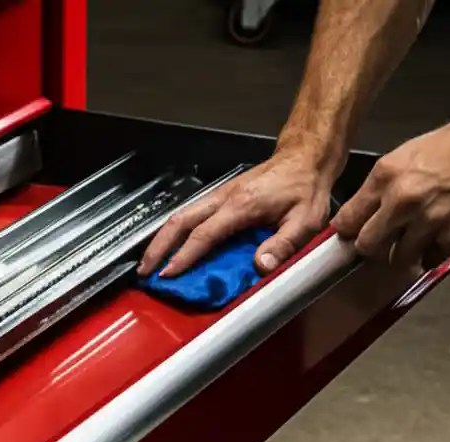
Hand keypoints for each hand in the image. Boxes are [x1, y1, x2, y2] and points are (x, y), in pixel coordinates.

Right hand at [138, 147, 337, 277]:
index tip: (168, 274)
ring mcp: (220, 195)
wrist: (304, 158)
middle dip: (158, 247)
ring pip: (181, 215)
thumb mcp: (305, 220)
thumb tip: (260, 266)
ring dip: (161, 239)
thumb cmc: (305, 189)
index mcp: (241, 206)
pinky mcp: (221, 196)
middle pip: (179, 221)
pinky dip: (175, 231)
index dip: (184, 256)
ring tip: (150, 261)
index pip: (204, 234)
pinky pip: (191, 213)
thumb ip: (283, 244)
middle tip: (144, 270)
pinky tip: (170, 244)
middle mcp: (224, 198)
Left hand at [332, 110, 449, 267]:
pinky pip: (431, 258)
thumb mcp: (411, 152)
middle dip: (373, 247)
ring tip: (418, 237)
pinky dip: (433, 252)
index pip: (347, 220)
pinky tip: (442, 235)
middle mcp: (403, 200)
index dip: (349, 231)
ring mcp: (429, 222)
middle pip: (367, 246)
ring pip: (398, 258)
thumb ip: (385, 184)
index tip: (353, 234)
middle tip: (384, 241)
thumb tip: (367, 211)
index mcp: (387, 176)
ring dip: (405, 252)